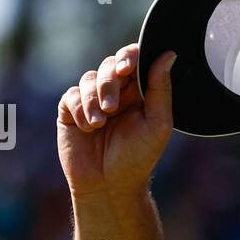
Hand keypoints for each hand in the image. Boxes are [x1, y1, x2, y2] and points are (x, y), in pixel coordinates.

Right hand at [56, 44, 176, 197]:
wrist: (110, 185)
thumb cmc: (138, 157)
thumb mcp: (157, 124)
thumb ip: (161, 89)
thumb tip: (168, 54)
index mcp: (140, 92)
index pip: (134, 59)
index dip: (129, 56)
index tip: (126, 69)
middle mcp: (117, 92)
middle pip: (110, 65)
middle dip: (109, 83)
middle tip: (112, 108)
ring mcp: (93, 100)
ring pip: (89, 79)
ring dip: (93, 99)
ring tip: (99, 124)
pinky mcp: (71, 111)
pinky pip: (72, 96)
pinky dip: (79, 108)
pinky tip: (88, 127)